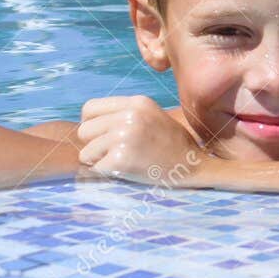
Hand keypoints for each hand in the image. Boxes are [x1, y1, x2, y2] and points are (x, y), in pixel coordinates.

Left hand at [77, 96, 205, 185]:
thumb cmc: (172, 144)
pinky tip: (126, 172)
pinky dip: (106, 174)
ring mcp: (125, 136)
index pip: (89, 108)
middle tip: (113, 153)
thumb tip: (88, 123)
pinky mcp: (122, 159)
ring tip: (122, 162)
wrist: (193, 166)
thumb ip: (123, 113)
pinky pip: (96, 169)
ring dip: (99, 161)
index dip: (91, 125)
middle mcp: (129, 116)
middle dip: (93, 145)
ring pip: (86, 151)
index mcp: (136, 102)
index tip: (103, 136)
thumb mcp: (151, 116)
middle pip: (85, 130)